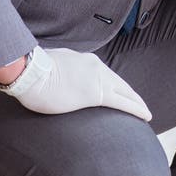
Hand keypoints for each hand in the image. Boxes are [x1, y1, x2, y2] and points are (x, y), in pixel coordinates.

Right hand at [0, 46, 151, 120]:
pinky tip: (145, 115)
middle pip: (119, 82)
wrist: (29, 72)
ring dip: (136, 102)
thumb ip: (61, 71)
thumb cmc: (32, 72)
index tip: (120, 92)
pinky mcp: (96, 94)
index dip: (115, 84)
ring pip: (125, 92)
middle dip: (130, 94)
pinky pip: (122, 102)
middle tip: (139, 104)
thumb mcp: (51, 66)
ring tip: (145, 112)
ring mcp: (97, 79)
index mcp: (84, 60)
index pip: (105, 74)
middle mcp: (95, 66)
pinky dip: (136, 108)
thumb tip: (56, 77)